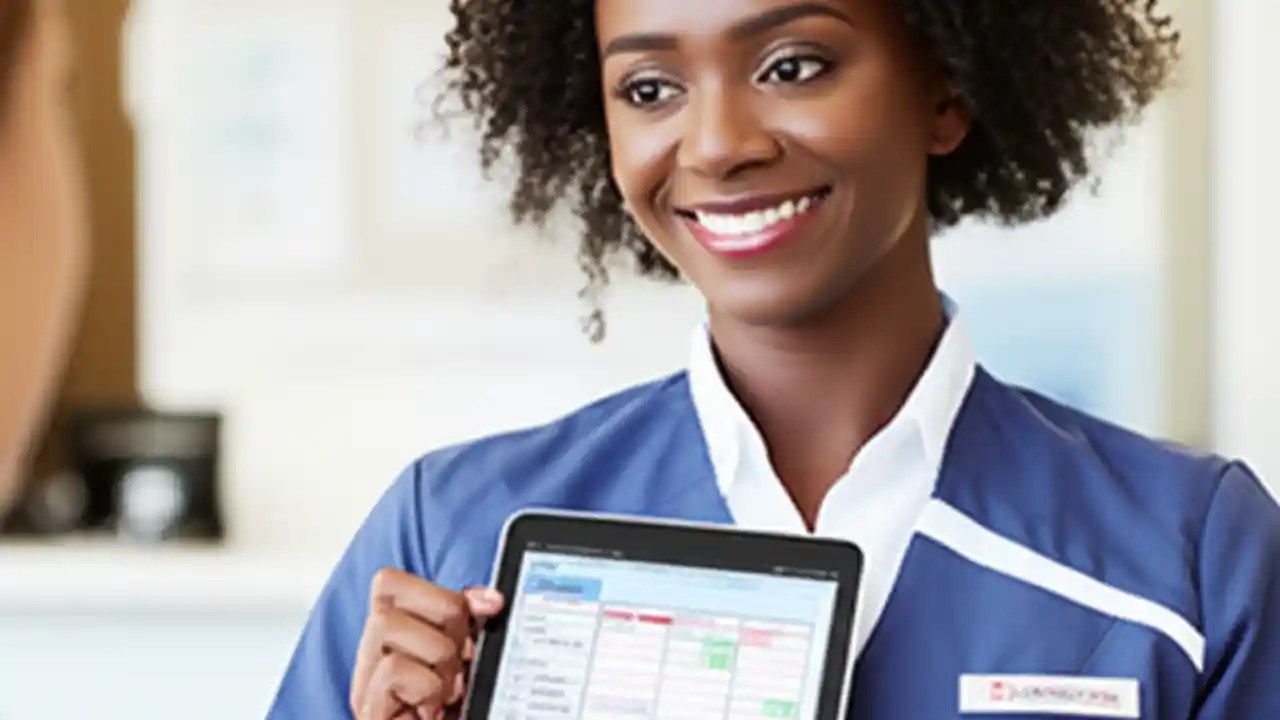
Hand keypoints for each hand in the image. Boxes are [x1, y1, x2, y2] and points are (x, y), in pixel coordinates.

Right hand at [351, 569, 504, 718]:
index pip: (391, 581)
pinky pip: (393, 671)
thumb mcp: (475, 666)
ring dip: (437, 655)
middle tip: (463, 658)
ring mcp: (366, 687)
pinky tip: (433, 711)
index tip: (487, 611)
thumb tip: (490, 599)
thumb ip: (473, 628)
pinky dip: (427, 688)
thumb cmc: (465, 713)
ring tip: (449, 690)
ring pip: (386, 624)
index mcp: (398, 641)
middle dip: (444, 614)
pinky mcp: (370, 713)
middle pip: (386, 586)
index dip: (440, 587)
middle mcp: (373, 659)